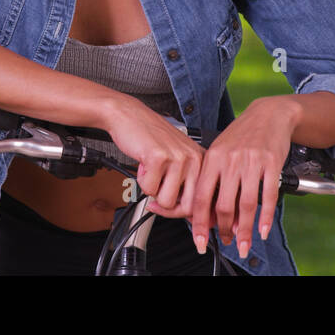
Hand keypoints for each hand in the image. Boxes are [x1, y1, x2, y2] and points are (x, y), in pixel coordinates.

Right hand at [102, 96, 203, 220]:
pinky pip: (149, 190)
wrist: (130, 116)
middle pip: (187, 207)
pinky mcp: (158, 158)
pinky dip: (142, 181)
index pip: (204, 201)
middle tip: (156, 200)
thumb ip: (188, 185)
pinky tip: (144, 164)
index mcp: (202, 160)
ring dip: (153, 191)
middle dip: (169, 209)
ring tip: (152, 172)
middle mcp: (194, 158)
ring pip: (166, 201)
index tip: (178, 216)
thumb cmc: (152, 139)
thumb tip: (193, 217)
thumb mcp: (178, 160)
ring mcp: (177, 158)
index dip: (189, 214)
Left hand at [189, 97, 298, 258]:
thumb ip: (213, 179)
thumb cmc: (242, 135)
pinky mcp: (271, 163)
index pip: (202, 197)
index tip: (201, 241)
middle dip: (224, 230)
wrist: (268, 114)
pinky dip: (265, 218)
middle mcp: (230, 160)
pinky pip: (268, 196)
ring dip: (244, 230)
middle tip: (226, 241)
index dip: (200, 223)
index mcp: (212, 158)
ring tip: (243, 244)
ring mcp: (251, 162)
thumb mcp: (219, 151)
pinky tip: (262, 230)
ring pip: (246, 204)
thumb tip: (210, 213)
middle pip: (224, 205)